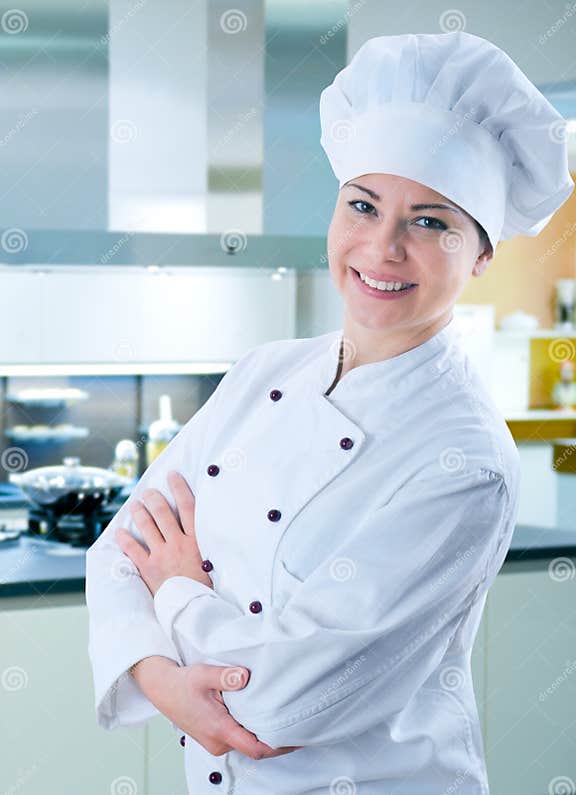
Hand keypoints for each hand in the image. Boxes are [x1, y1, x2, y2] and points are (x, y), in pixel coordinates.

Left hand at [116, 469, 210, 595]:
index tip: (172, 476)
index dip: (179, 488)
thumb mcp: (217, 561)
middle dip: (154, 498)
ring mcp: (162, 556)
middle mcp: (179, 543)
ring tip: (134, 504)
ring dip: (139, 513)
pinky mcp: (150, 570)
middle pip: (164, 513)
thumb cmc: (210, 588)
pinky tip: (119, 532)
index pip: (188, 506)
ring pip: (147, 527)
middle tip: (148, 491)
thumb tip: (214, 532)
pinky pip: (133, 551)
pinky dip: (125, 540)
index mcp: (197, 540)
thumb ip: (210, 545)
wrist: (197, 610)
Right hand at [131, 656, 302, 758]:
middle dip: (277, 741)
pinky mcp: (215, 737)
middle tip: (299, 724)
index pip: (255, 748)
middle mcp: (219, 741)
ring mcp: (216, 742)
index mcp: (219, 729)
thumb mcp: (204, 674)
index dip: (279, 746)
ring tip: (286, 720)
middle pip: (255, 749)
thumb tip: (245, 677)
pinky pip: (239, 740)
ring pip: (247, 745)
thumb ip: (225, 676)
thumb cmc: (183, 683)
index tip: (297, 736)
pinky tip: (264, 719)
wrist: (162, 689)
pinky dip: (253, 733)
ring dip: (264, 736)